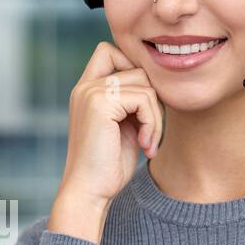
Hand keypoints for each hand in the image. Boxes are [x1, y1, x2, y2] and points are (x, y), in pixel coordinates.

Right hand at [58, 41, 164, 208]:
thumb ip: (131, 102)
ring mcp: (91, 92)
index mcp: (86, 90)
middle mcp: (85, 86)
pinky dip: (153, 123)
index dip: (134, 70)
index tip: (142, 109)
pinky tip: (146, 146)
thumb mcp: (123, 127)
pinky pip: (144, 99)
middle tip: (151, 131)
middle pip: (137, 68)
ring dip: (156, 116)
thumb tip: (160, 80)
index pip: (110, 51)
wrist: (89, 192)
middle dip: (153, 100)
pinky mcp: (101, 103)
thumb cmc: (108, 167)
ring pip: (145, 83)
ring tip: (149, 142)